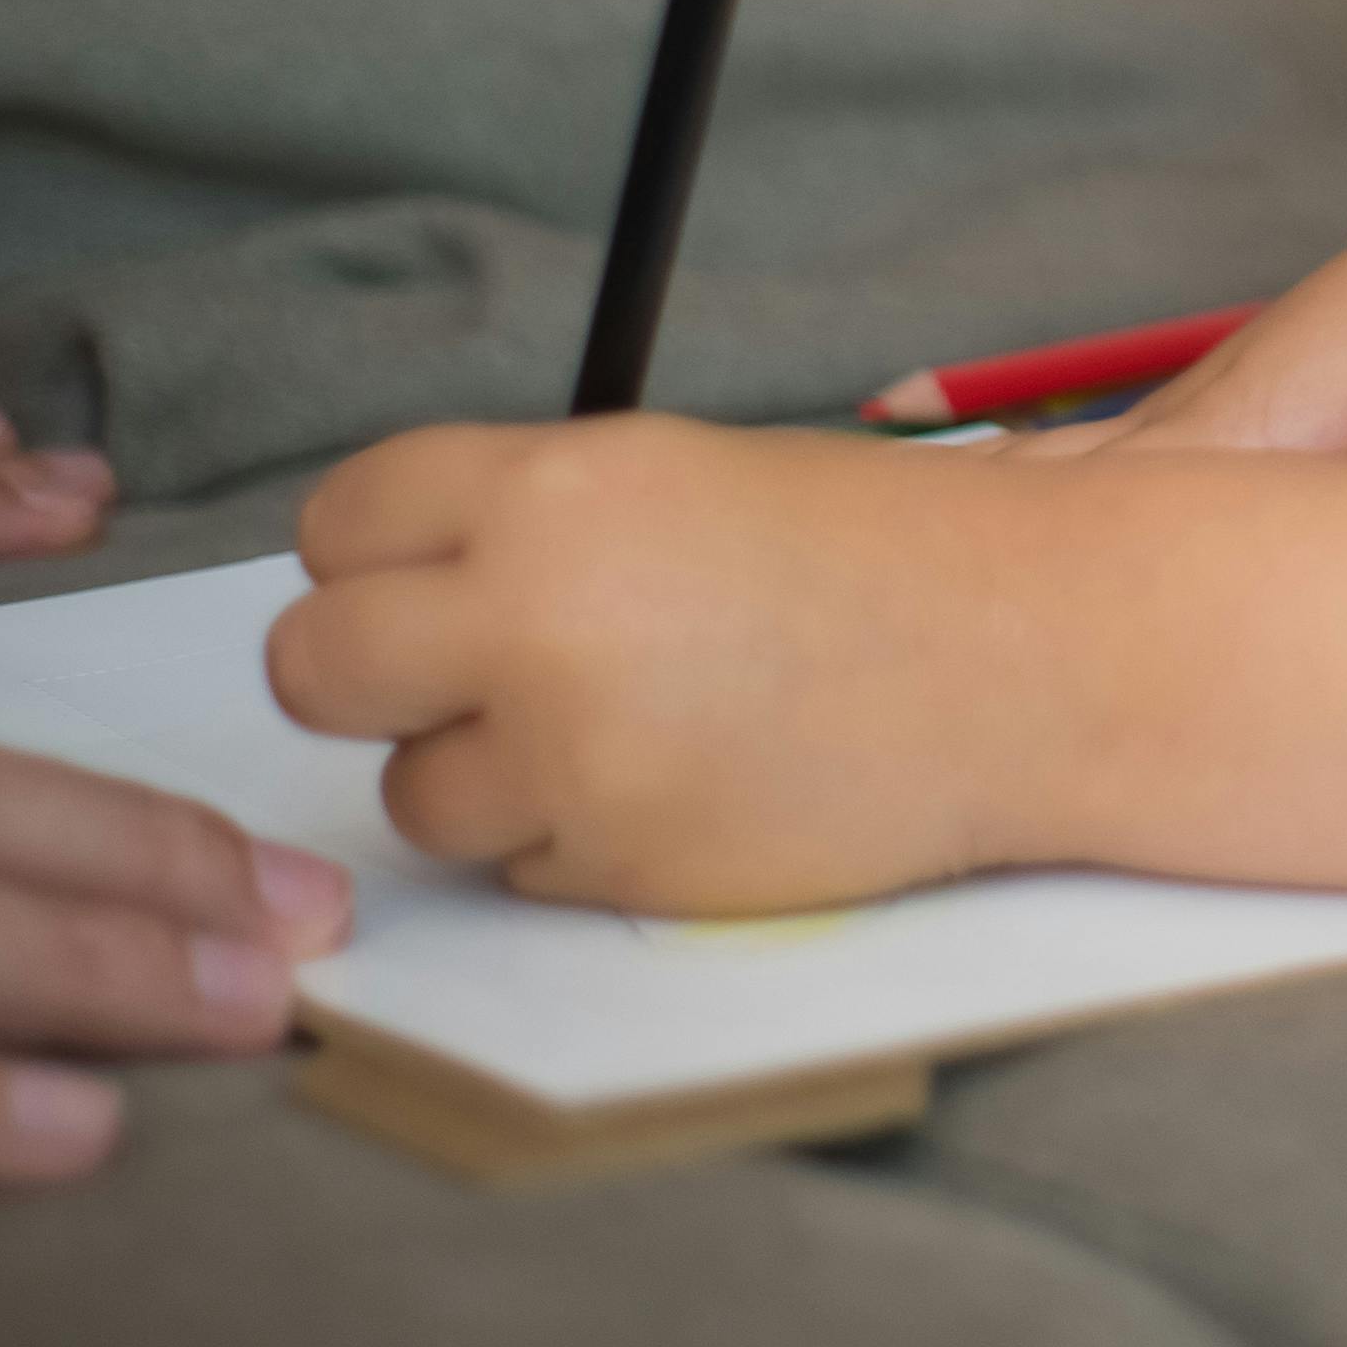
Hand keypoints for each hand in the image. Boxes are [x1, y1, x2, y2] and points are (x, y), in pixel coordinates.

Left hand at [269, 418, 1029, 915]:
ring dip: (486, 776)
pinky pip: (521, 871)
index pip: (338, 524)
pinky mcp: (619, 871)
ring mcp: (572, 759)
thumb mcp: (689, 475)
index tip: (424, 576)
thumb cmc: (876, 551)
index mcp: (554, 491)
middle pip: (315, 668)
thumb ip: (535, 524)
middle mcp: (534, 619)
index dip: (375, 556)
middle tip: (461, 675)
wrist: (1030, 655)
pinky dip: (577, 842)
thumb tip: (406, 593)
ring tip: (619, 733)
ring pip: (411, 797)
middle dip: (373, 677)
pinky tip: (684, 784)